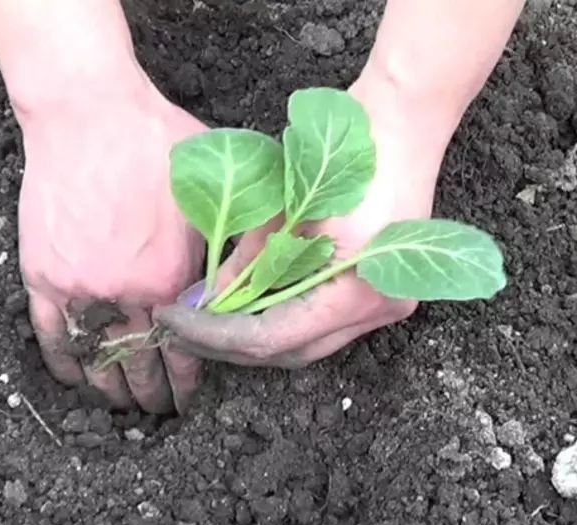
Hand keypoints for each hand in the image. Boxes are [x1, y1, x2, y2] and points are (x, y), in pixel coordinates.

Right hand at [16, 78, 205, 411]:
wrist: (88, 112)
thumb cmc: (156, 143)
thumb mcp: (210, 194)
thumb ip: (224, 247)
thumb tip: (238, 289)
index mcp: (169, 280)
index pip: (184, 353)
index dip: (188, 383)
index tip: (190, 399)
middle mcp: (123, 294)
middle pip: (138, 365)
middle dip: (152, 396)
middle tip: (159, 410)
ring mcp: (78, 288)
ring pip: (94, 359)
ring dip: (108, 390)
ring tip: (120, 405)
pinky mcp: (41, 274)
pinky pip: (51, 334)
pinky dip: (64, 363)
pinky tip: (76, 379)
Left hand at [152, 83, 445, 367]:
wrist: (402, 121)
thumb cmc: (343, 151)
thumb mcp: (281, 207)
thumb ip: (245, 263)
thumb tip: (205, 301)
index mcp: (356, 293)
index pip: (271, 337)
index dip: (216, 335)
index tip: (174, 321)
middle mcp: (378, 311)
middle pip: (291, 352)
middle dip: (233, 344)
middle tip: (184, 328)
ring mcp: (388, 305)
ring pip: (309, 342)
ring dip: (259, 334)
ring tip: (212, 318)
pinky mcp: (386, 291)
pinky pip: (327, 322)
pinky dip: (287, 317)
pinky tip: (252, 303)